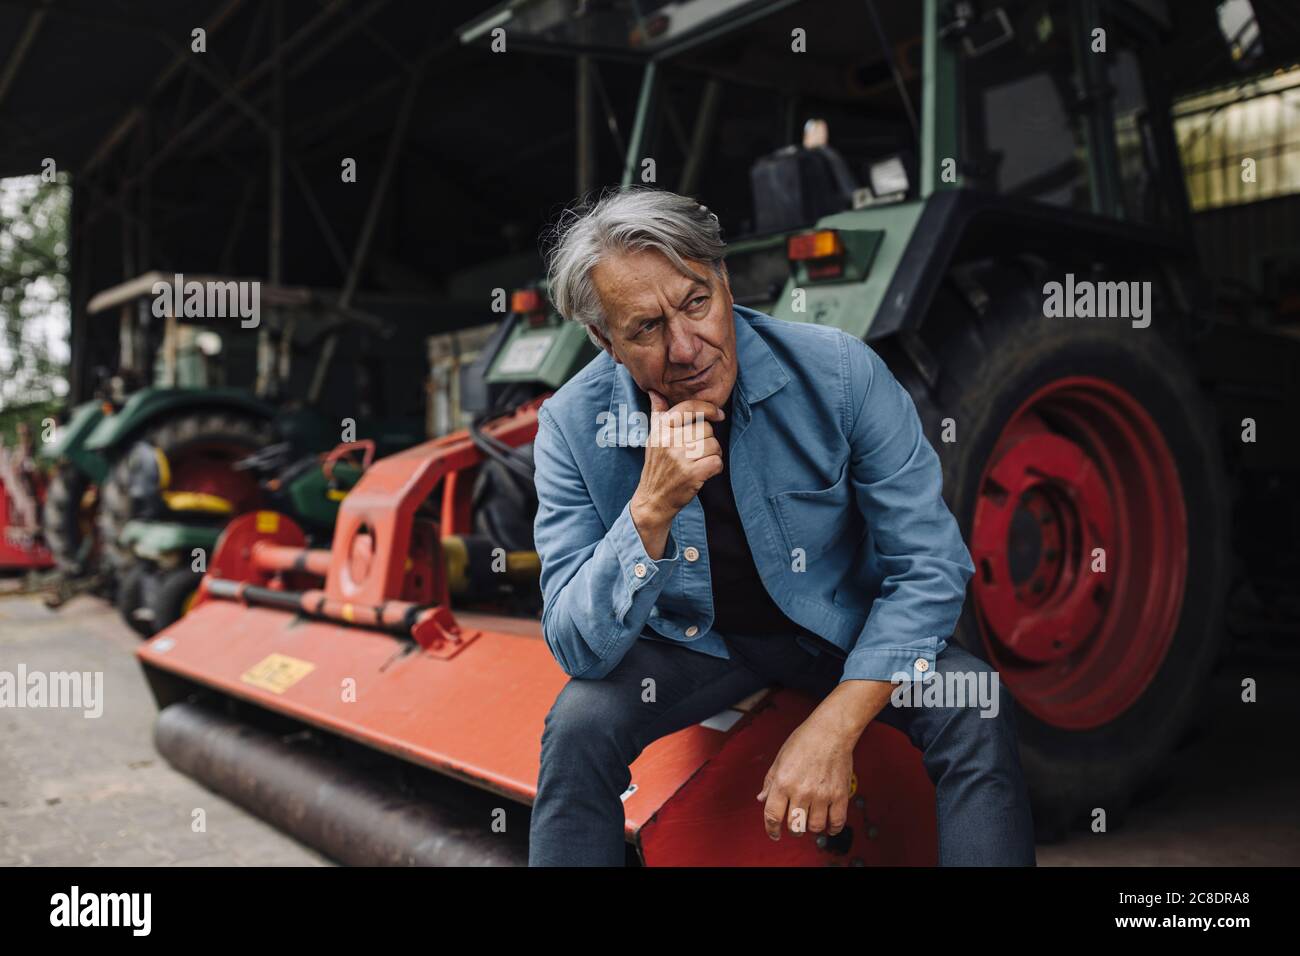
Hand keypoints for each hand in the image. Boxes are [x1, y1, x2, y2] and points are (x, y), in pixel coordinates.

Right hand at [631, 389, 724, 529]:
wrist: (653, 499)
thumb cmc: (657, 466)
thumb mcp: (653, 438)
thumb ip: (657, 414)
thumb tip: (655, 391)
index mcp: (661, 429)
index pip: (689, 408)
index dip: (708, 408)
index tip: (719, 415)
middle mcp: (669, 441)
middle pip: (706, 428)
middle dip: (708, 439)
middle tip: (699, 452)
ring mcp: (680, 458)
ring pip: (714, 444)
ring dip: (713, 454)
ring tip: (700, 462)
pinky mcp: (692, 474)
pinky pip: (717, 462)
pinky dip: (715, 468)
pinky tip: (705, 471)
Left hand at [756, 709, 856, 839]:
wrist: (831, 730)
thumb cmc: (804, 741)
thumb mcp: (780, 758)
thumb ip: (770, 781)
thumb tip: (761, 799)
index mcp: (783, 782)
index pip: (772, 815)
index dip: (771, 829)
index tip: (774, 834)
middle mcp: (801, 791)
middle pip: (794, 826)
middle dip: (793, 829)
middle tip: (796, 824)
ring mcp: (822, 795)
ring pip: (814, 827)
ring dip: (811, 828)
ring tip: (811, 820)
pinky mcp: (840, 795)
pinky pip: (836, 822)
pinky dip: (832, 828)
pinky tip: (829, 825)